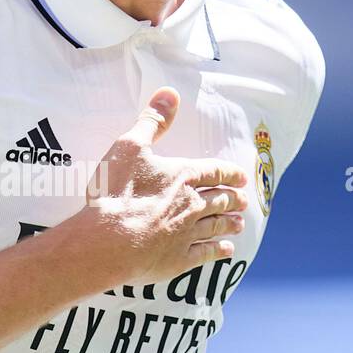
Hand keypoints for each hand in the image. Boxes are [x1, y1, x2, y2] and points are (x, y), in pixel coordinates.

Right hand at [80, 86, 247, 285]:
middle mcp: (192, 204)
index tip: (241, 177)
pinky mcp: (180, 259)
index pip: (215, 171)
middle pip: (221, 199)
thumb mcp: (129, 147)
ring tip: (240, 224)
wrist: (107, 240)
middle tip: (244, 201)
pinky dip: (220, 250)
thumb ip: (152, 121)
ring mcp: (188, 233)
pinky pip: (207, 253)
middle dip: (234, 198)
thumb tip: (170, 93)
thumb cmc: (116, 192)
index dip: (230, 173)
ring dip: (231, 223)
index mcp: (183, 176)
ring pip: (218, 226)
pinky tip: (227, 250)